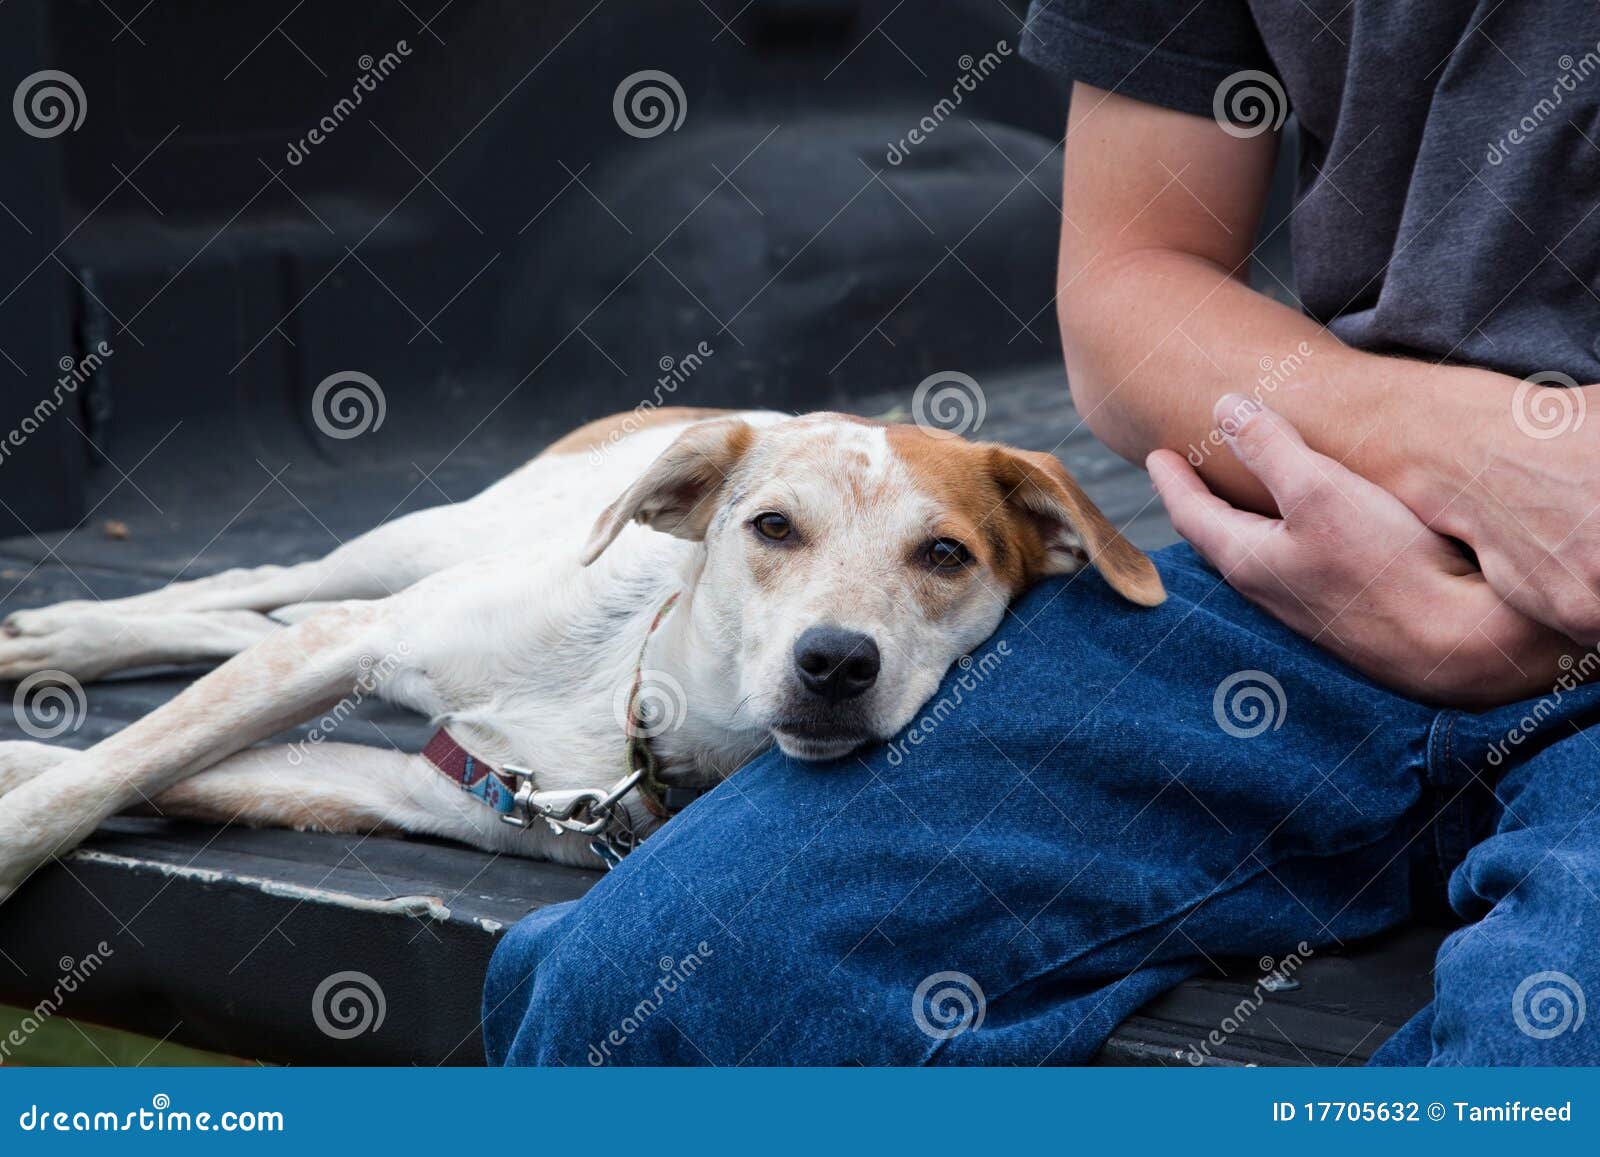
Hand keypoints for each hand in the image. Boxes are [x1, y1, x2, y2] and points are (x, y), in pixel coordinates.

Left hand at [1148, 395, 1581, 708]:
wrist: (1463, 646)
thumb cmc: (1388, 565)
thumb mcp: (1320, 490)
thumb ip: (1270, 447)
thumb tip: (1223, 407)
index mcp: (1246, 559)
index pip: (1190, 513)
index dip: (1171, 479)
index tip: (1155, 455)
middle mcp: (1267, 591)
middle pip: (1219, 539)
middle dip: (1200, 505)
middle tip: (1187, 476)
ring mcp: (1306, 609)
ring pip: (1258, 557)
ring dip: (1243, 525)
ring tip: (1240, 501)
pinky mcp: (1346, 616)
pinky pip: (1297, 569)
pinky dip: (1286, 542)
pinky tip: (1310, 536)